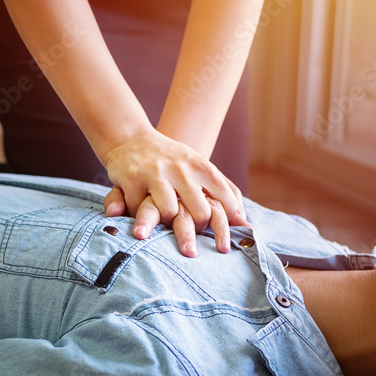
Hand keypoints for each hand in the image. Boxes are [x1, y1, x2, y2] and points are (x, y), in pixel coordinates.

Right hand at [100, 128, 249, 256]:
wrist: (130, 138)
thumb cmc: (171, 159)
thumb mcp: (198, 166)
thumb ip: (224, 190)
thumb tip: (245, 222)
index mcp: (201, 166)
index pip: (225, 201)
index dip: (224, 224)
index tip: (219, 238)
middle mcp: (181, 169)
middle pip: (200, 213)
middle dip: (196, 230)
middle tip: (189, 237)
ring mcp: (156, 173)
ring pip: (170, 213)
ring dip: (166, 222)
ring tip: (162, 223)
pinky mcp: (132, 179)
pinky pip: (140, 209)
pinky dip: (140, 216)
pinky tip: (139, 212)